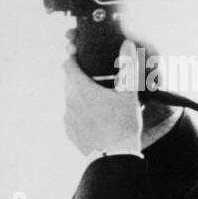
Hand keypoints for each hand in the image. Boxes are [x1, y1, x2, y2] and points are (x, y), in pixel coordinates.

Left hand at [63, 40, 141, 155]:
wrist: (114, 155)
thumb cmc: (123, 122)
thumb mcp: (129, 92)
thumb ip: (128, 65)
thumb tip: (126, 43)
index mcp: (81, 88)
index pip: (68, 65)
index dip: (72, 58)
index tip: (79, 55)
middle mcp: (69, 101)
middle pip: (69, 82)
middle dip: (80, 78)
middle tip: (96, 80)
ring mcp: (67, 117)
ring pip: (71, 100)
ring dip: (81, 97)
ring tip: (100, 102)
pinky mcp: (69, 131)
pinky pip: (72, 116)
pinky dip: (80, 114)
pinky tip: (96, 118)